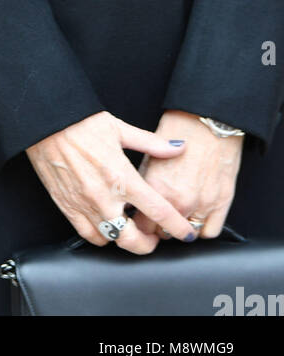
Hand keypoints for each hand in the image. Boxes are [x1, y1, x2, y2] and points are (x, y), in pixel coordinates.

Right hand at [25, 110, 195, 253]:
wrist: (45, 122)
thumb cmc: (81, 123)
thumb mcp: (120, 128)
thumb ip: (152, 143)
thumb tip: (178, 146)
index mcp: (122, 177)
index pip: (158, 211)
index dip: (176, 226)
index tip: (184, 232)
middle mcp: (104, 197)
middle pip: (134, 240)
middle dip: (149, 244)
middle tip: (153, 237)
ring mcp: (84, 205)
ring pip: (111, 240)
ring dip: (123, 238)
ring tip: (128, 227)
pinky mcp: (67, 206)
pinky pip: (87, 235)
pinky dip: (100, 235)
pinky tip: (105, 224)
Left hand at [134, 110, 243, 239]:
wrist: (208, 120)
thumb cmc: (179, 130)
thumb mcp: (150, 152)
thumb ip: (143, 180)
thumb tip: (134, 199)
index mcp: (156, 187)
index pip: (140, 224)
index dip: (139, 223)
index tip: (140, 220)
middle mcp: (179, 200)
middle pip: (162, 234)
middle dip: (158, 227)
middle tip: (158, 217)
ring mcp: (202, 205)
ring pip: (186, 235)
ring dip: (180, 228)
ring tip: (178, 214)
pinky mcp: (221, 204)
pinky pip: (209, 232)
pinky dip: (202, 226)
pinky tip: (196, 215)